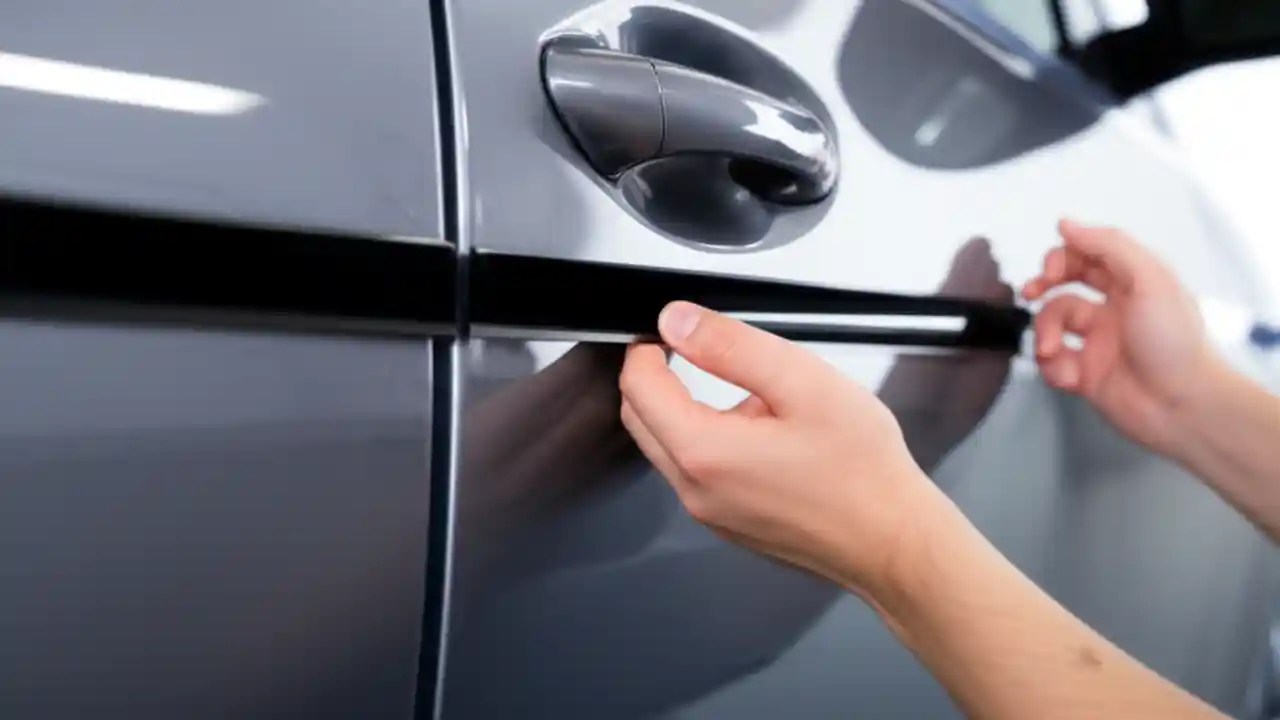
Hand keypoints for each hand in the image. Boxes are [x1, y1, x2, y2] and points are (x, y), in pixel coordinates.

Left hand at [618, 302, 942, 599]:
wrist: (894, 543)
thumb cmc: (862, 471)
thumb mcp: (801, 382)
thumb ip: (730, 346)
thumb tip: (677, 322)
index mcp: (703, 452)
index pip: (638, 387)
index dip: (645, 347)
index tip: (667, 328)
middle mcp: (695, 490)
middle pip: (641, 420)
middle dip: (654, 377)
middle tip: (694, 347)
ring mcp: (710, 514)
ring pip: (667, 448)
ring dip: (685, 410)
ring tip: (753, 394)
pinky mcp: (730, 524)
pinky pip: (697, 474)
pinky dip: (709, 442)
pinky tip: (763, 433)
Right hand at [1023, 219, 1216, 453]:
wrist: (1181, 406)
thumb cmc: (1171, 340)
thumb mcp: (1149, 280)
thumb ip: (1108, 246)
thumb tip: (1065, 223)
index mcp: (1133, 283)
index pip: (1090, 255)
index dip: (1065, 255)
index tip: (1050, 267)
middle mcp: (1112, 309)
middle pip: (1065, 285)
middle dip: (1043, 285)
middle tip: (1031, 292)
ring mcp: (1095, 342)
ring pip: (1051, 324)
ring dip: (1045, 333)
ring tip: (1053, 351)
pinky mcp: (1083, 374)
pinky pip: (1052, 362)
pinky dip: (1053, 367)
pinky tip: (1068, 377)